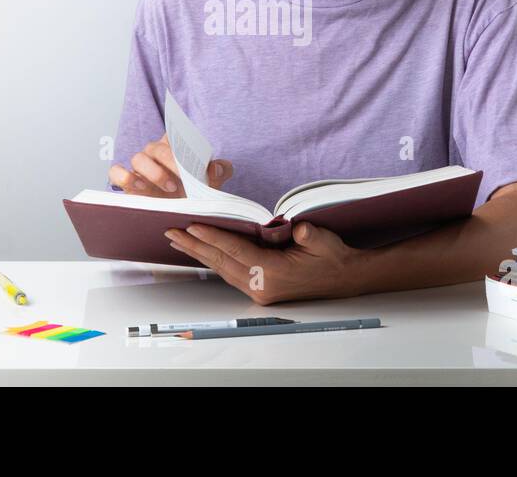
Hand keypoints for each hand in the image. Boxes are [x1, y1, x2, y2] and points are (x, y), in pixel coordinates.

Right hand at [108, 133, 233, 197]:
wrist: (182, 212)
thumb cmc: (195, 191)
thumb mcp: (213, 182)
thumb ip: (221, 170)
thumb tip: (215, 167)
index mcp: (175, 146)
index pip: (175, 133)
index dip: (183, 140)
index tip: (195, 155)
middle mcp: (155, 153)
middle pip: (156, 147)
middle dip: (171, 161)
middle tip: (185, 178)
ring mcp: (140, 167)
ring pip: (137, 158)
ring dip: (152, 172)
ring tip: (169, 188)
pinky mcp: (127, 182)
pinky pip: (117, 173)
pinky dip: (124, 177)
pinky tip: (140, 188)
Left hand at [164, 221, 362, 304]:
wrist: (345, 278)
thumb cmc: (333, 256)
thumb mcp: (322, 240)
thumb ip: (307, 234)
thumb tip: (294, 228)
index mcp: (273, 273)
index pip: (234, 250)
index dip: (211, 236)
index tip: (191, 225)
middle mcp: (261, 285)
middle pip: (220, 262)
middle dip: (194, 246)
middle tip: (171, 233)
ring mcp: (259, 291)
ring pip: (221, 269)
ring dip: (200, 254)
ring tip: (180, 241)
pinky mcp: (260, 291)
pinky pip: (230, 274)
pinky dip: (214, 261)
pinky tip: (204, 253)